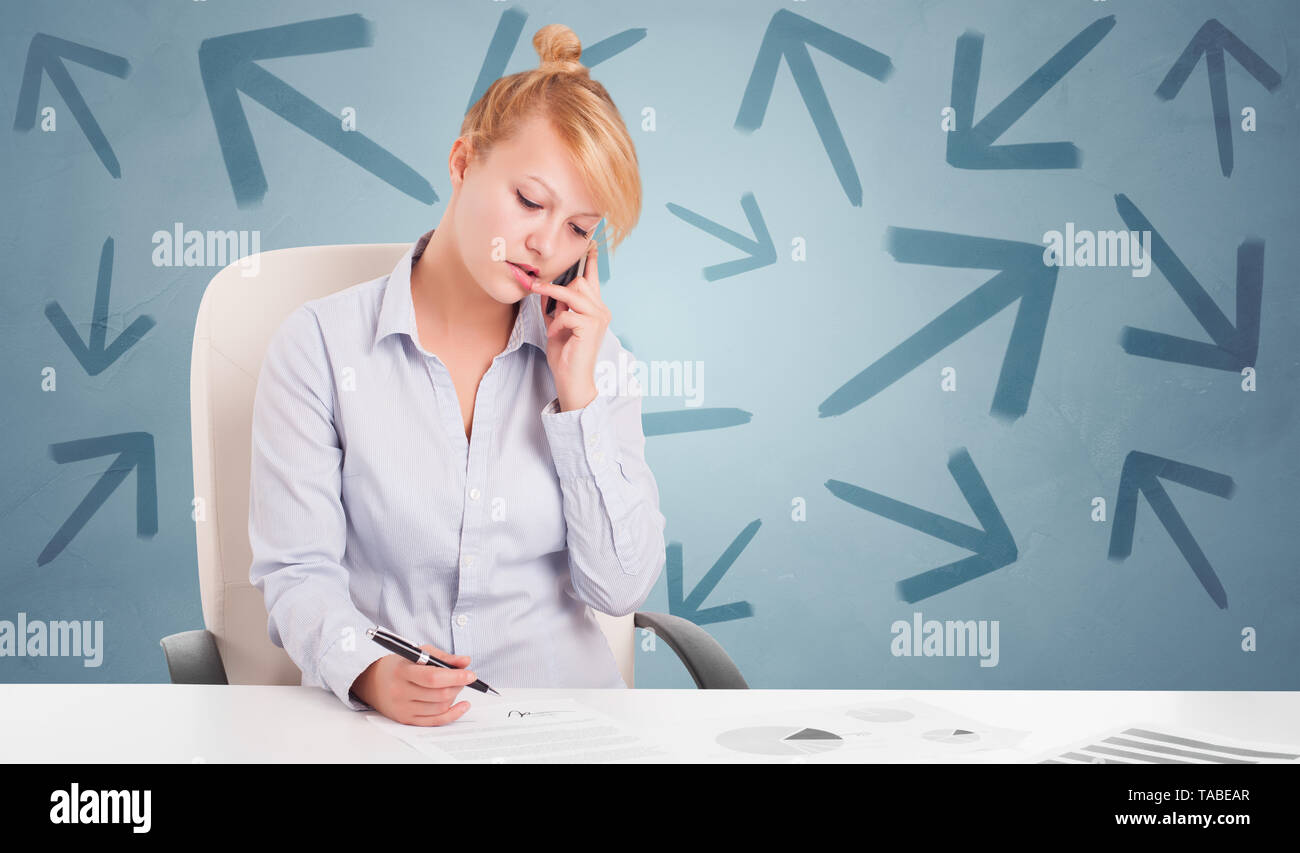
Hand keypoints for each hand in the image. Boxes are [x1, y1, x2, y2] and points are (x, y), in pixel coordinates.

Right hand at [350, 643, 475, 725]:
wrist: (373, 682)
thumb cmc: (400, 665)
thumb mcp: (419, 653)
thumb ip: (444, 657)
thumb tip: (465, 661)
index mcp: (402, 671)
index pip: (433, 677)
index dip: (455, 677)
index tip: (470, 674)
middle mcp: (400, 692)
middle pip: (439, 694)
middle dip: (458, 685)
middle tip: (465, 678)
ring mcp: (403, 708)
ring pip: (439, 707)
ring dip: (454, 697)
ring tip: (456, 686)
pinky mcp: (406, 719)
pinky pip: (434, 721)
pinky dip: (452, 714)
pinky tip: (462, 706)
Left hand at [529, 240, 609, 411]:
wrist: (571, 380)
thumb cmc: (565, 355)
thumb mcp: (556, 324)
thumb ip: (555, 307)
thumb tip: (544, 289)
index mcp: (595, 308)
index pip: (592, 279)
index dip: (590, 261)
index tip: (589, 244)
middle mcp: (601, 311)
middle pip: (579, 282)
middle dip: (556, 286)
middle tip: (537, 289)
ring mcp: (598, 318)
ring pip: (573, 293)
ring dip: (552, 297)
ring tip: (539, 300)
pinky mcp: (590, 327)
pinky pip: (567, 313)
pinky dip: (555, 322)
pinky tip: (554, 334)